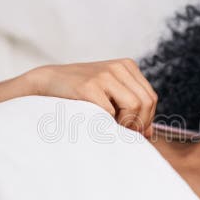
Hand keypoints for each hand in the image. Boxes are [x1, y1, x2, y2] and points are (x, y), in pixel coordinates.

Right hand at [27, 58, 158, 136]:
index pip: (151, 98)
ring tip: (110, 127)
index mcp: (127, 66)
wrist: (48, 82)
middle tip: (123, 133)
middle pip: (146, 102)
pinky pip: (111, 112)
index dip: (146, 119)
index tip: (132, 130)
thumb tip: (151, 133)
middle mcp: (119, 67)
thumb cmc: (82, 93)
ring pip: (134, 106)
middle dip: (138, 123)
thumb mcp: (111, 96)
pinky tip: (96, 122)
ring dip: (125, 123)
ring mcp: (104, 74)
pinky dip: (106, 122)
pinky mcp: (89, 86)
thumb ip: (132, 110)